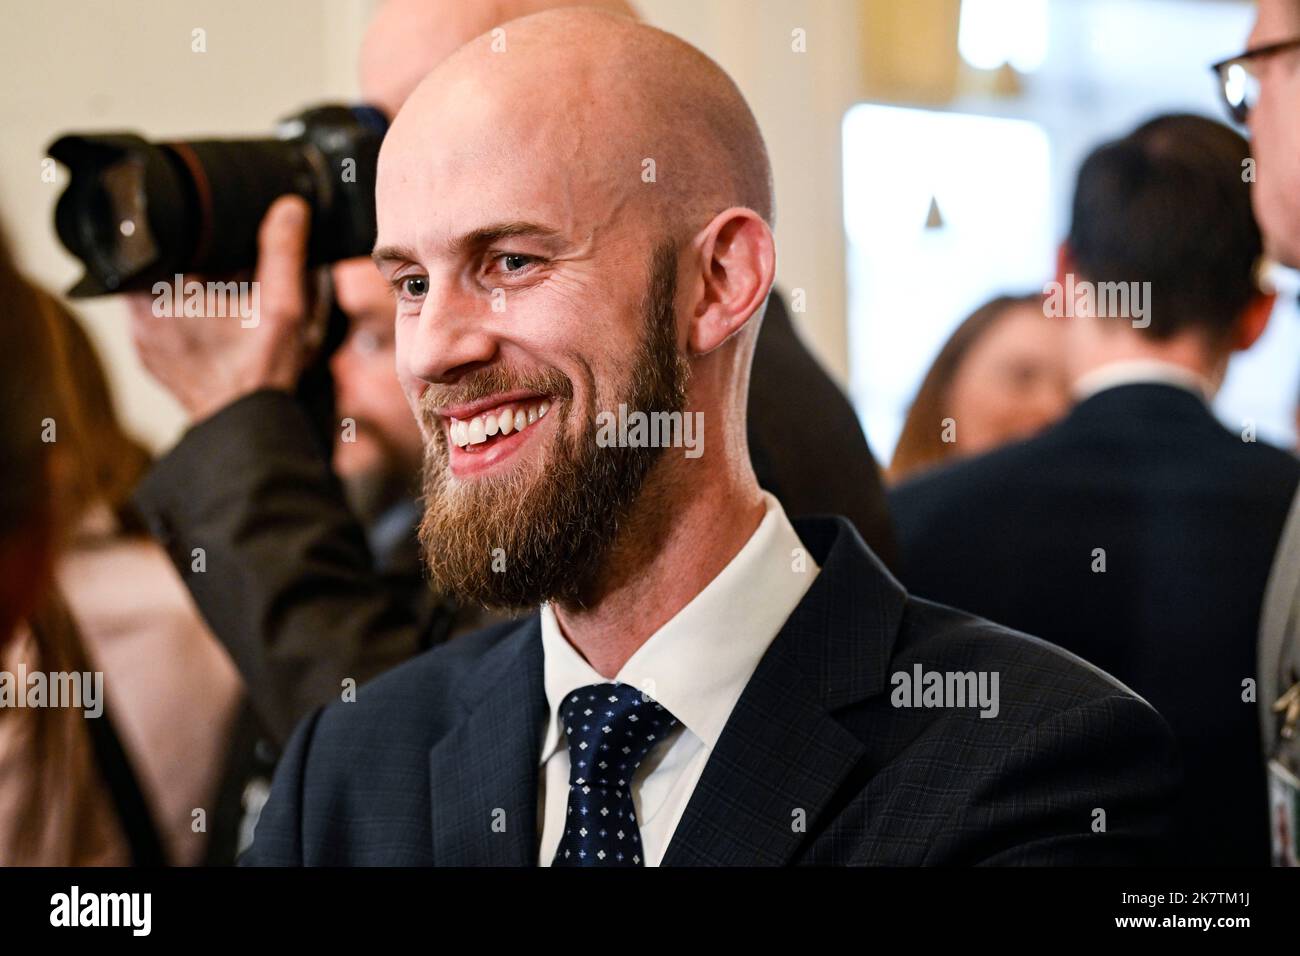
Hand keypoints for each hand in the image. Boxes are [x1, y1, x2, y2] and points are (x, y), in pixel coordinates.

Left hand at [127, 195, 316, 422]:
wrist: (248, 428)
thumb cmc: (260, 376)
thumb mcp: (281, 307)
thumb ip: (283, 254)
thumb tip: (289, 209)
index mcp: (159, 296)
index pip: (164, 240)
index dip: (195, 236)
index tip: (221, 244)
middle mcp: (141, 319)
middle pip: (163, 266)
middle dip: (199, 265)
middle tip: (233, 279)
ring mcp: (143, 342)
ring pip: (161, 294)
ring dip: (193, 291)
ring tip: (228, 304)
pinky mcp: (152, 359)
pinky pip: (163, 322)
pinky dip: (190, 319)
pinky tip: (220, 329)